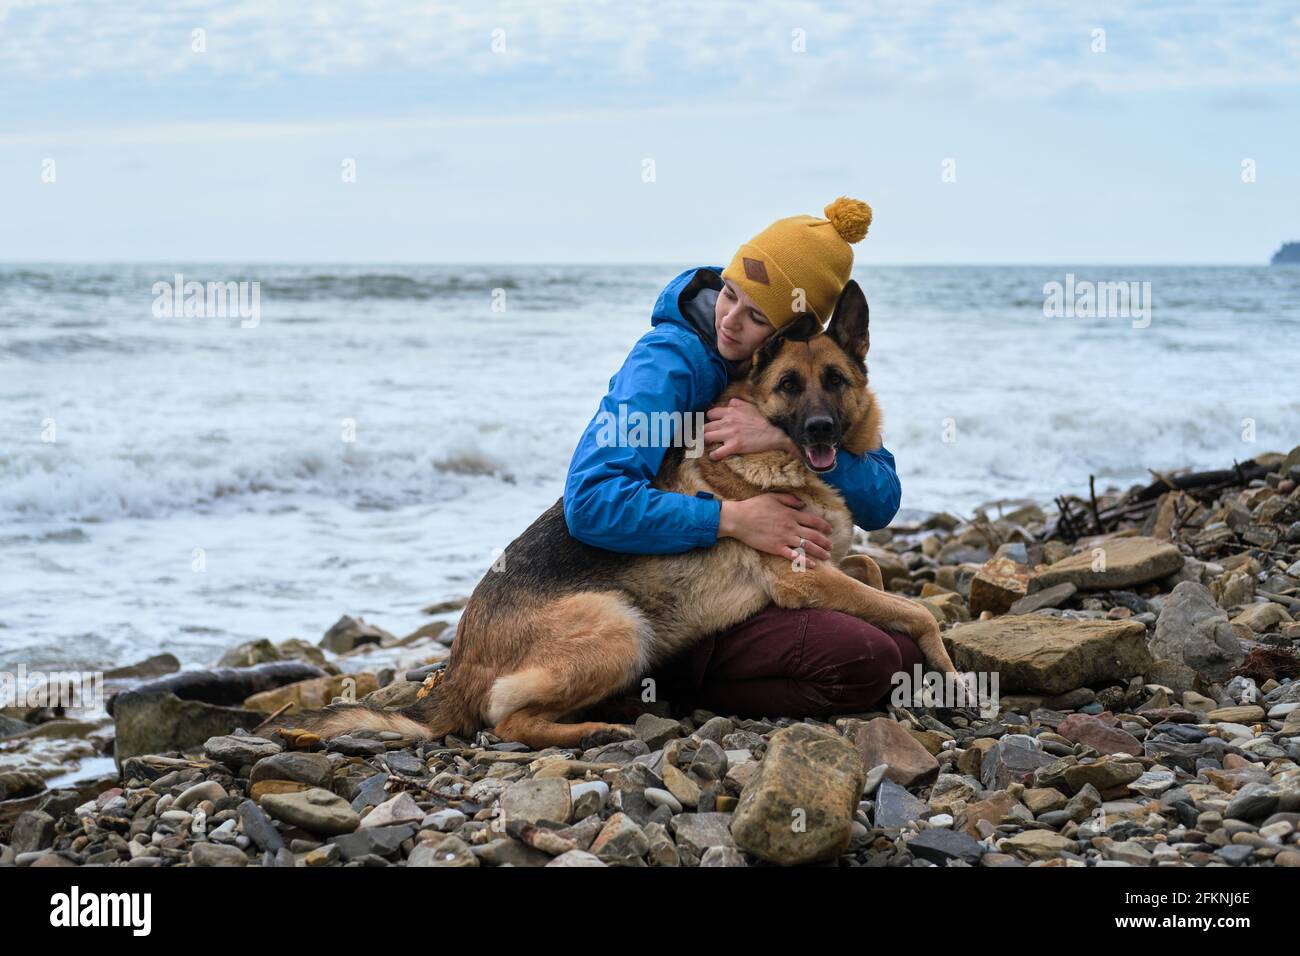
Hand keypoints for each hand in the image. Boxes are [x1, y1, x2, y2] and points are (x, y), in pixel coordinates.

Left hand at [704, 399, 797, 459]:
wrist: (776, 432)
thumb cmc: (763, 420)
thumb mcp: (750, 406)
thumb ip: (738, 403)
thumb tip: (730, 402)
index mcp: (731, 411)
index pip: (710, 414)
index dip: (710, 420)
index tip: (711, 425)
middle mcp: (727, 422)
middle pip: (705, 427)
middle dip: (704, 432)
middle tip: (706, 437)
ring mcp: (730, 434)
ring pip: (707, 437)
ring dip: (706, 443)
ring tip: (708, 446)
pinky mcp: (735, 446)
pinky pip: (717, 452)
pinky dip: (713, 455)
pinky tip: (714, 456)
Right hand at [718, 494, 833, 564]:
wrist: (740, 519)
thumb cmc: (754, 506)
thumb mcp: (773, 497)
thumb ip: (790, 499)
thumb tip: (803, 504)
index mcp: (791, 514)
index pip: (813, 520)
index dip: (823, 525)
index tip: (829, 530)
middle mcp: (791, 527)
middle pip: (814, 535)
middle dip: (825, 541)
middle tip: (831, 546)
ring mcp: (785, 538)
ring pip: (807, 546)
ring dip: (819, 552)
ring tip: (827, 556)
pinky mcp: (776, 548)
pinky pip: (794, 556)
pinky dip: (805, 561)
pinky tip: (813, 565)